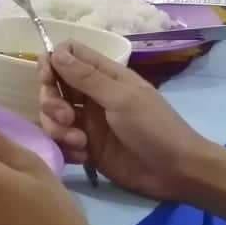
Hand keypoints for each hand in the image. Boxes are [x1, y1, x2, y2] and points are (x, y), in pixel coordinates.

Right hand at [37, 42, 219, 201]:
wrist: (176, 172)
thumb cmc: (154, 128)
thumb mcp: (121, 99)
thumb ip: (86, 77)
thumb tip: (55, 52)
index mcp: (105, 76)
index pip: (68, 55)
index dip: (52, 63)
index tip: (48, 80)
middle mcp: (92, 96)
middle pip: (53, 87)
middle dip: (51, 102)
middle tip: (67, 118)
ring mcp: (88, 122)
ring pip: (53, 117)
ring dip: (58, 129)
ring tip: (79, 143)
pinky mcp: (87, 148)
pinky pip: (61, 142)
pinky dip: (66, 148)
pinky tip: (83, 157)